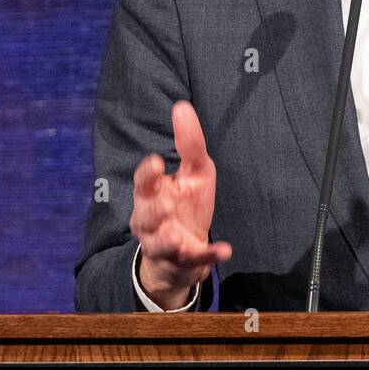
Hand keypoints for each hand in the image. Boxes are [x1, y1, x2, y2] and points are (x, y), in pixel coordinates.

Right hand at [131, 100, 232, 308]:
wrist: (186, 251)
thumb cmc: (185, 203)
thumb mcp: (194, 171)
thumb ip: (188, 143)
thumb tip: (182, 107)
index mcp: (152, 195)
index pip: (143, 183)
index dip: (147, 174)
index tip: (156, 162)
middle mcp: (151, 221)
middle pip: (144, 216)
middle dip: (152, 211)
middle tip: (164, 204)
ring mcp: (166, 245)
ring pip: (159, 245)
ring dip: (167, 240)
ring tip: (176, 236)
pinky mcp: (185, 262)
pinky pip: (196, 261)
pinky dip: (210, 256)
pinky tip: (225, 250)